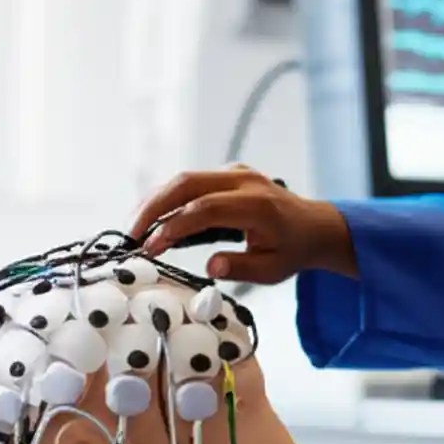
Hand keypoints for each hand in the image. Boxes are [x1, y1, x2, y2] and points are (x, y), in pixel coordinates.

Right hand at [129, 165, 356, 282]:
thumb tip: (210, 266)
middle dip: (153, 207)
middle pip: (187, 183)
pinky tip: (152, 219)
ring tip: (133, 229)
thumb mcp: (274, 269)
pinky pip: (191, 181)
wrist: (314, 225)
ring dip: (155, 201)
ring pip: (184, 178)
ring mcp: (236, 173)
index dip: (175, 226)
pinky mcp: (227, 175)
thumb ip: (242, 267)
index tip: (152, 247)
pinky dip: (167, 198)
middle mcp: (246, 181)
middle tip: (129, 234)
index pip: (206, 208)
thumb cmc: (293, 249)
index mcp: (259, 205)